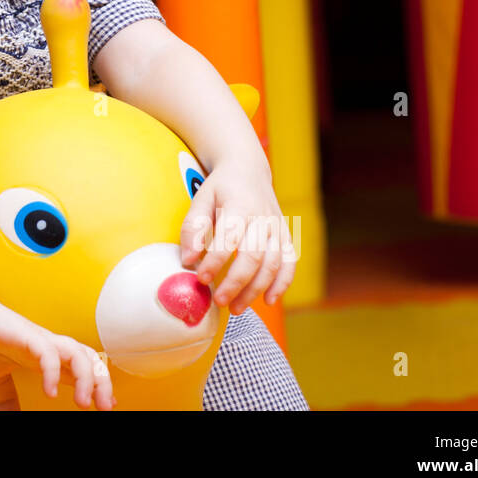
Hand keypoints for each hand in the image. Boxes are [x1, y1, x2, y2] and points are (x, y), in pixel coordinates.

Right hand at [0, 290, 115, 410]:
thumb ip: (5, 397)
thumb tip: (8, 416)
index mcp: (45, 355)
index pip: (80, 369)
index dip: (97, 386)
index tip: (106, 404)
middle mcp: (48, 345)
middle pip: (89, 359)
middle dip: (101, 383)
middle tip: (106, 407)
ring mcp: (38, 339)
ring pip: (77, 353)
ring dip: (85, 378)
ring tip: (83, 403)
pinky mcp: (25, 336)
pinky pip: (48, 353)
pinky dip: (53, 372)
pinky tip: (50, 392)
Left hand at [178, 159, 295, 313]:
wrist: (249, 170)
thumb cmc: (221, 187)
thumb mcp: (201, 198)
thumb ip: (193, 228)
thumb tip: (188, 260)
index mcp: (239, 206)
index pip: (228, 238)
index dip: (215, 261)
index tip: (201, 278)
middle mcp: (262, 218)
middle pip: (253, 257)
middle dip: (236, 283)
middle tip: (219, 301)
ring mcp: (277, 228)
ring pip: (273, 264)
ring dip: (255, 290)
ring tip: (236, 308)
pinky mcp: (285, 236)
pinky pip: (289, 263)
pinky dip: (282, 284)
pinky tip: (268, 300)